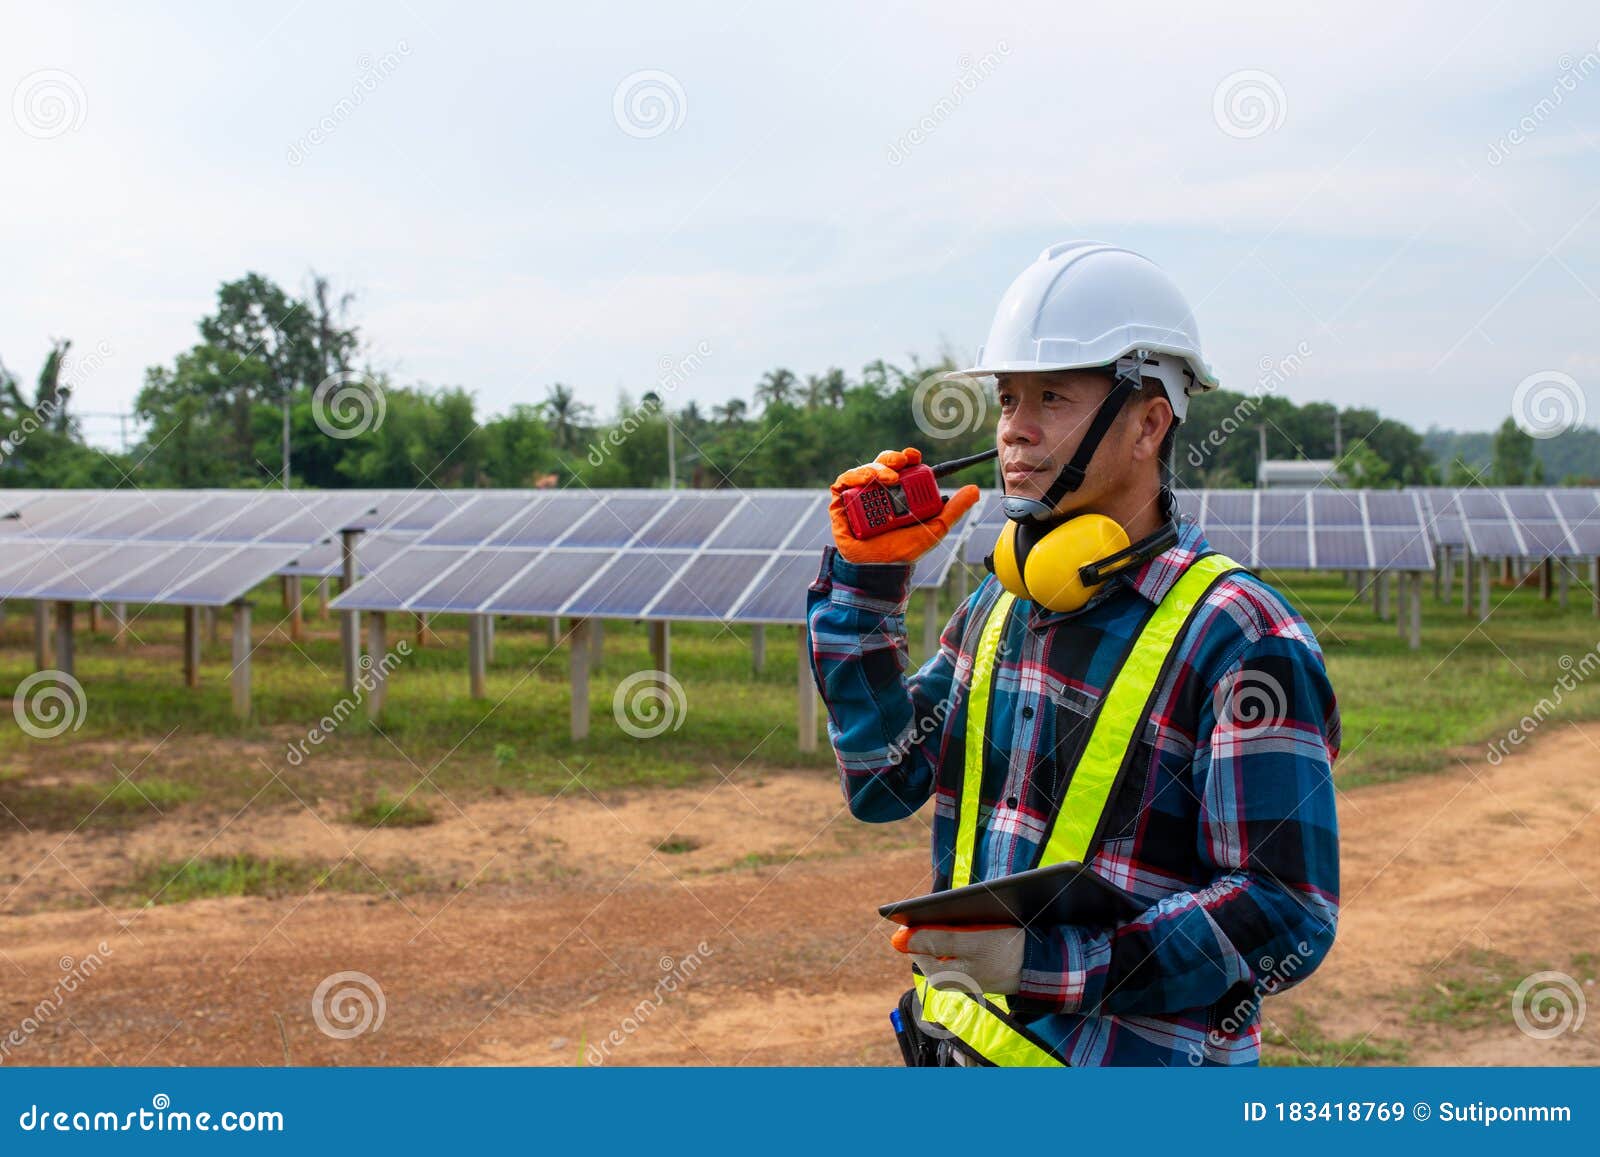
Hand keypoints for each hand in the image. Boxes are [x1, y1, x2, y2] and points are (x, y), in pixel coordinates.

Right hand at [827, 447, 980, 565]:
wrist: (879, 569)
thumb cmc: (904, 551)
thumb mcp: (935, 528)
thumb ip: (954, 509)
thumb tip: (975, 489)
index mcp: (899, 494)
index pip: (902, 468)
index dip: (908, 458)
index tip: (914, 456)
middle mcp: (879, 492)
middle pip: (883, 464)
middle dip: (892, 458)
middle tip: (902, 462)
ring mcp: (860, 496)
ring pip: (865, 470)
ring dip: (877, 468)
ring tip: (888, 479)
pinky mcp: (841, 502)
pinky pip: (845, 481)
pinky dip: (856, 476)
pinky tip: (868, 481)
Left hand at [891, 923, 1024, 994]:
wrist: (1035, 967)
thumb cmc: (1005, 954)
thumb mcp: (971, 944)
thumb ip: (936, 941)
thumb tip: (900, 939)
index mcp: (937, 975)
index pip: (914, 938)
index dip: (925, 918)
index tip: (944, 907)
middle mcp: (940, 976)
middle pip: (928, 937)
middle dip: (942, 921)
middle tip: (966, 913)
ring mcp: (952, 970)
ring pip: (943, 937)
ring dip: (955, 924)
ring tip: (977, 919)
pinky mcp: (964, 964)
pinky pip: (956, 941)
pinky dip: (964, 930)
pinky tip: (982, 925)